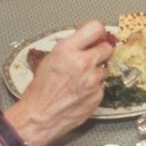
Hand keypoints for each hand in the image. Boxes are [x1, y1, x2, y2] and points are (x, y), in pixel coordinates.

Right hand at [9, 21, 111, 145]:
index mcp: (67, 50)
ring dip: (95, 70)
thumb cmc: (40, 91)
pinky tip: (80, 90)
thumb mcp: (50, 58)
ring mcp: (92, 81)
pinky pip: (102, 85)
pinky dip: (94, 86)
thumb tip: (84, 39)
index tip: (96, 34)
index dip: (96, 31)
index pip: (96, 28)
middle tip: (90, 55)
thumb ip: (70, 46)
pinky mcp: (98, 96)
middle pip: (107, 47)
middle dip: (99, 49)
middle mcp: (83, 63)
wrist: (39, 117)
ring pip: (104, 68)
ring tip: (79, 78)